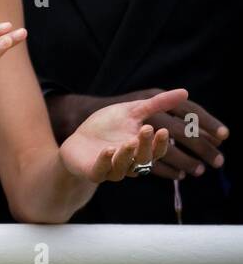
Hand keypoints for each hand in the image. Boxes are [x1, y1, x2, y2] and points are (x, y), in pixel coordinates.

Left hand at [59, 89, 183, 180]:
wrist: (78, 140)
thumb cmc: (108, 126)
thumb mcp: (131, 111)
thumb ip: (156, 104)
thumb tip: (185, 92)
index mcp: (142, 150)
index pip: (157, 151)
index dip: (161, 143)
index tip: (163, 131)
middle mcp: (131, 163)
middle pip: (143, 159)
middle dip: (146, 145)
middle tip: (146, 129)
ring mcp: (112, 169)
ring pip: (124, 167)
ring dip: (127, 154)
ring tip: (129, 141)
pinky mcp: (93, 172)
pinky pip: (101, 171)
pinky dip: (105, 161)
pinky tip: (107, 150)